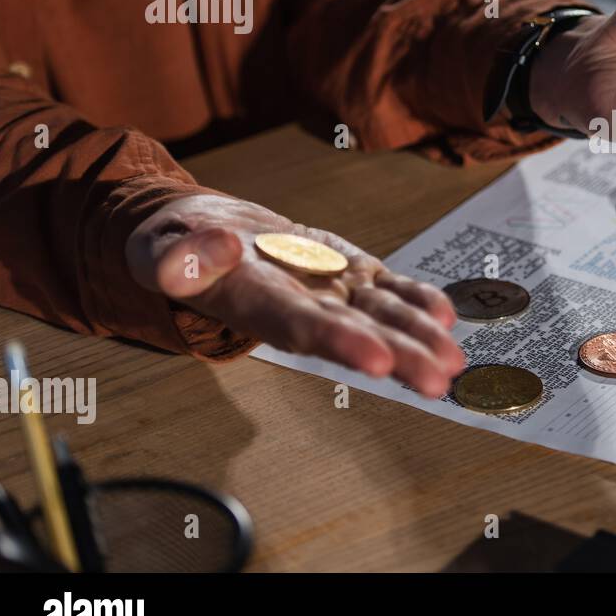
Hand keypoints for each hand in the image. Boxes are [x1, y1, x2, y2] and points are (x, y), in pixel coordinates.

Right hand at [126, 194, 464, 396]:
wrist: (205, 237)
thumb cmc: (180, 248)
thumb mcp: (162, 248)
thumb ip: (179, 258)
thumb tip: (217, 248)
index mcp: (254, 304)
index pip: (300, 327)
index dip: (339, 344)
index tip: (376, 361)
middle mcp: (301, 306)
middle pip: (354, 333)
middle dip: (398, 356)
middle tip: (436, 378)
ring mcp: (330, 291)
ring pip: (380, 314)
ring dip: (419, 336)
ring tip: (453, 358)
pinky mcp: (348, 271)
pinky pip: (388, 287)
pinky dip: (417, 299)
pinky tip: (446, 314)